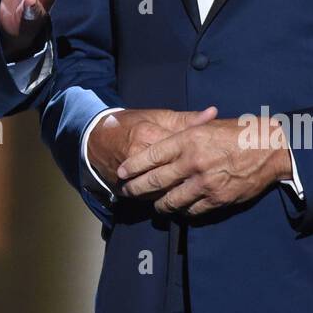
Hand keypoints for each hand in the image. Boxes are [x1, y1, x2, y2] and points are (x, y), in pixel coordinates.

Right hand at [87, 107, 219, 189]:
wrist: (96, 139)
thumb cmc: (132, 124)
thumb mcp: (158, 116)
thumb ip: (186, 119)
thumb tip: (214, 113)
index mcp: (149, 134)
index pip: (180, 148)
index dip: (199, 155)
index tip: (215, 159)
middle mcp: (139, 155)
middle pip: (171, 174)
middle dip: (191, 180)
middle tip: (210, 181)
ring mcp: (129, 174)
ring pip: (159, 190)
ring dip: (178, 194)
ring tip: (196, 194)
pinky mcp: (122, 187)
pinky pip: (147, 198)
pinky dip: (161, 199)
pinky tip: (175, 200)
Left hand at [116, 115, 293, 216]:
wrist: (268, 149)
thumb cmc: (237, 133)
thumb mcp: (206, 126)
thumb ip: (183, 135)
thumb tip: (159, 144)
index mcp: (188, 140)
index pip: (151, 156)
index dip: (133, 166)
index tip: (121, 172)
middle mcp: (192, 162)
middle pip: (155, 181)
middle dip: (137, 188)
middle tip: (127, 192)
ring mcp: (205, 183)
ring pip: (171, 201)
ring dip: (159, 204)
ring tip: (153, 204)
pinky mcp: (217, 199)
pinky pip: (192, 210)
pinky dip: (182, 211)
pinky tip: (178, 209)